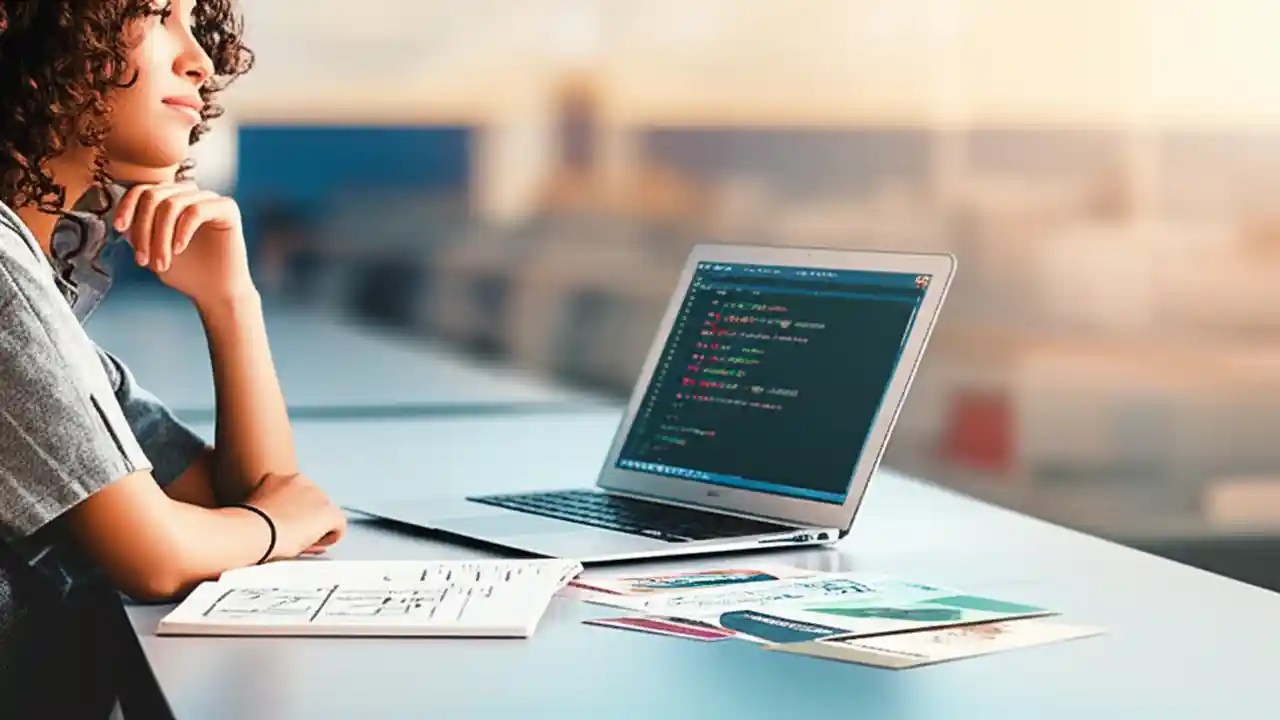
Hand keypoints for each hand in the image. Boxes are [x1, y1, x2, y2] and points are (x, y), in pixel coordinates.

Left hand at [114, 181, 254, 306]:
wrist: (215, 293)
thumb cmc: (187, 272)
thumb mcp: (152, 250)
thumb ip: (137, 231)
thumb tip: (122, 220)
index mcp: (172, 198)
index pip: (143, 190)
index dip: (127, 206)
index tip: (119, 229)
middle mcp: (191, 194)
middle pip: (154, 196)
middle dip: (143, 229)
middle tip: (143, 260)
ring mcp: (209, 199)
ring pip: (172, 205)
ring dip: (160, 237)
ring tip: (161, 264)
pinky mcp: (227, 209)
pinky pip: (195, 211)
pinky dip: (182, 232)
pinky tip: (179, 250)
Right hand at [241, 473, 346, 559]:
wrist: (254, 530)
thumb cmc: (246, 527)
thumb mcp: (254, 509)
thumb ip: (270, 509)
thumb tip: (280, 524)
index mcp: (280, 479)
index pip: (296, 497)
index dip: (292, 516)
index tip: (284, 529)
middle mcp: (302, 481)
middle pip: (312, 505)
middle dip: (306, 521)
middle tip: (292, 540)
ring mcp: (318, 496)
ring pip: (324, 516)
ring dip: (315, 530)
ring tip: (298, 543)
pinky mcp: (330, 512)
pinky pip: (338, 528)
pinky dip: (329, 539)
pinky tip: (311, 545)